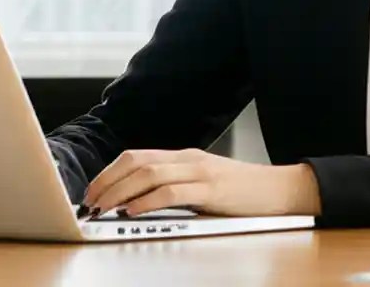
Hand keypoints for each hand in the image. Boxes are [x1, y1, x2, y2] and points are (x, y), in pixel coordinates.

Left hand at [81, 149, 320, 217]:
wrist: (280, 191)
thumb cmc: (241, 193)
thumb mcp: (202, 185)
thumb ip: (175, 187)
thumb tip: (136, 202)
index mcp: (184, 157)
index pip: (136, 157)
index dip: (109, 173)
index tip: (92, 192)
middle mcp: (189, 159)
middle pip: (136, 162)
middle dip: (107, 182)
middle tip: (90, 202)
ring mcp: (201, 172)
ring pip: (149, 174)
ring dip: (120, 192)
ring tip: (104, 208)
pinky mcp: (212, 190)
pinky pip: (172, 192)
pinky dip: (147, 202)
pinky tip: (133, 212)